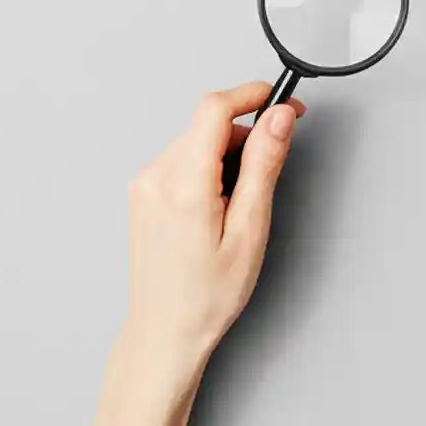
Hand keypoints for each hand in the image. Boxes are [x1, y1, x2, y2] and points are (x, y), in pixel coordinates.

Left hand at [95, 83, 303, 425]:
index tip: (281, 102)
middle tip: (273, 165)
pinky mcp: (143, 192)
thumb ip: (263, 166)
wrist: (165, 330)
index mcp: (183, 185)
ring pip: (197, 141)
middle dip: (246, 134)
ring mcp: (145, 184)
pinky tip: (219, 207)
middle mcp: (155, 177)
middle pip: (208, 124)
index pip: (213, 109)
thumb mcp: (250, 231)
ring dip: (227, 154)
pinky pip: (183, 160)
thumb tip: (278, 118)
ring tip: (240, 204)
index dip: (252, 96)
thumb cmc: (208, 294)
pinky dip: (209, 168)